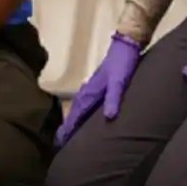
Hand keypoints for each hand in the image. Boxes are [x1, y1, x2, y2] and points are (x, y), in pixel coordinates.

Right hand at [55, 32, 141, 146]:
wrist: (126, 44)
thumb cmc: (123, 64)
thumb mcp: (120, 81)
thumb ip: (114, 98)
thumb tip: (108, 118)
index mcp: (92, 91)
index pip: (78, 113)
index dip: (70, 127)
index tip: (61, 141)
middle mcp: (88, 89)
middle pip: (74, 111)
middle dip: (67, 125)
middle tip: (59, 141)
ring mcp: (92, 86)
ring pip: (78, 106)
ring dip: (72, 118)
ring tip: (68, 131)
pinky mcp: (98, 84)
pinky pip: (84, 101)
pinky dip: (80, 110)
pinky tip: (84, 113)